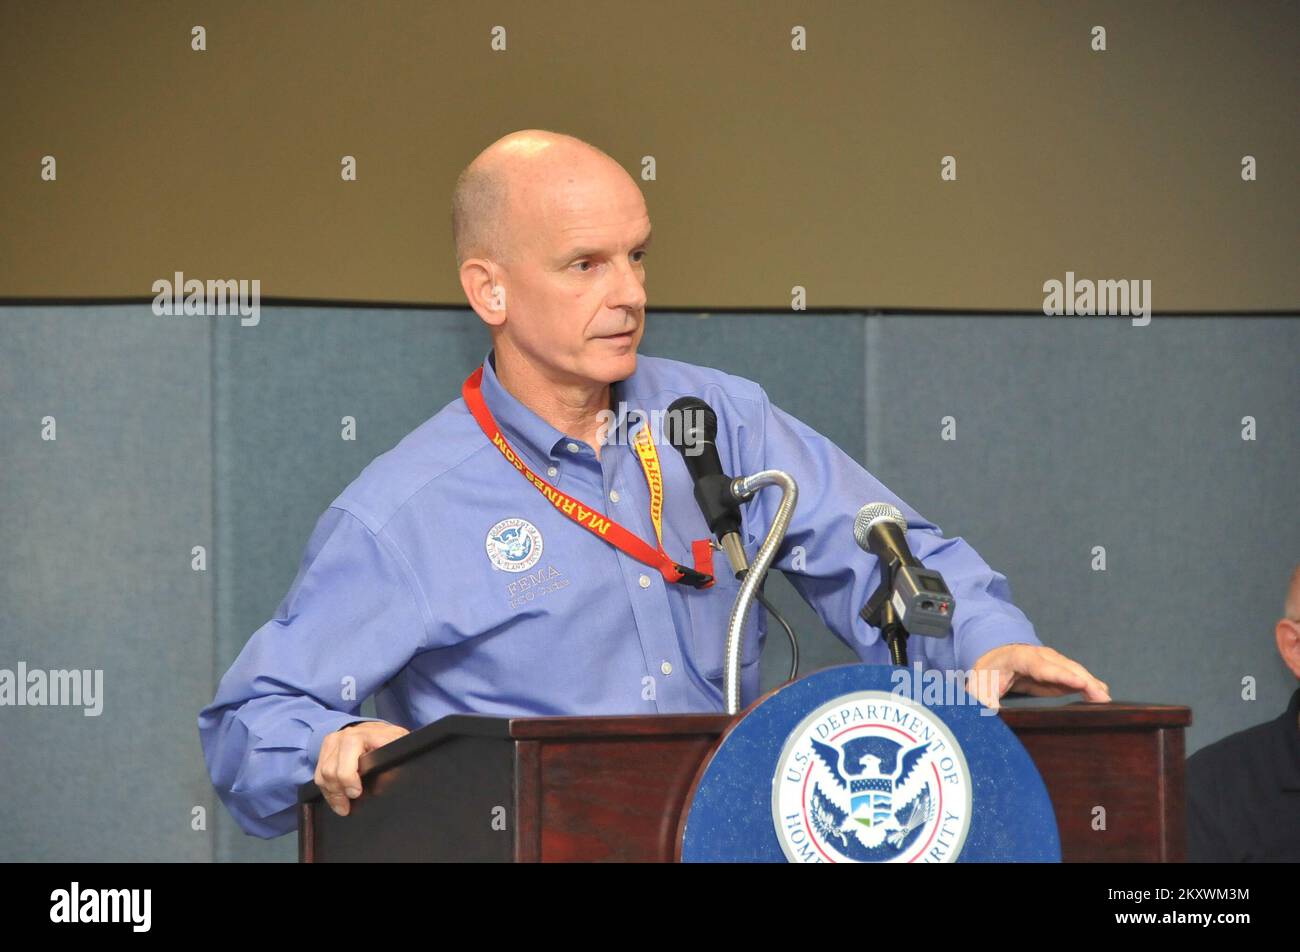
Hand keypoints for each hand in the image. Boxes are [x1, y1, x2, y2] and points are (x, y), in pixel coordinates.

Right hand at [314, 721, 409, 815]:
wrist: (380, 729)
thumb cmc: (392, 743)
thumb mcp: (400, 749)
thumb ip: (394, 760)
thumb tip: (387, 781)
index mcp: (370, 734)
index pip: (350, 756)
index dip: (349, 777)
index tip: (356, 793)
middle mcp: (350, 734)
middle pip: (332, 769)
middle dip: (339, 791)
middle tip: (347, 805)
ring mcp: (336, 739)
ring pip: (324, 773)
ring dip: (332, 793)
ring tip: (342, 806)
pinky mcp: (327, 746)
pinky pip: (319, 772)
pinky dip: (326, 789)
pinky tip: (335, 798)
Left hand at [966, 643, 1110, 710]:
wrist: (992, 657)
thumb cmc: (987, 672)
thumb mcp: (979, 686)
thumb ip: (983, 700)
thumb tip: (989, 715)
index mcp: (1019, 658)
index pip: (1043, 667)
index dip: (1061, 675)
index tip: (1080, 684)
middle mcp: (1041, 656)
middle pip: (1066, 668)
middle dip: (1085, 681)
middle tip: (1104, 699)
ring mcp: (1052, 662)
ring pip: (1075, 672)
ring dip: (1092, 684)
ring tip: (1108, 701)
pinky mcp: (1058, 672)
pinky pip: (1076, 678)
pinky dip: (1089, 686)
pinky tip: (1102, 697)